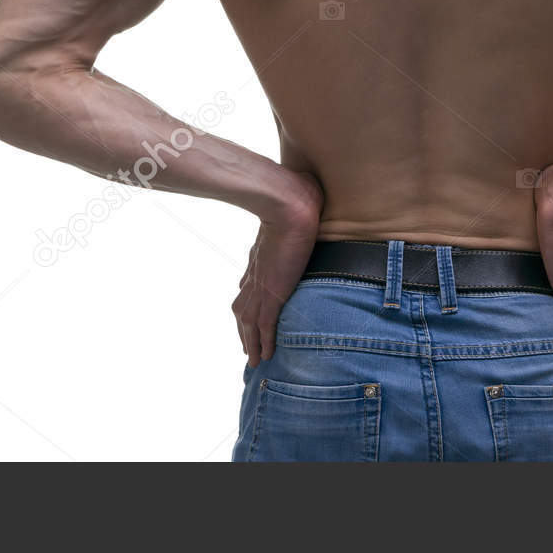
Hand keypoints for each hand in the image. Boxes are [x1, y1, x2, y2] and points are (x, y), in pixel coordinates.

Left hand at [232, 173, 321, 366]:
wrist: (290, 202)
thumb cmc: (296, 197)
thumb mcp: (294, 207)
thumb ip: (298, 207)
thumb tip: (309, 191)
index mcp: (261, 258)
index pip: (249, 288)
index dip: (248, 305)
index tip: (248, 318)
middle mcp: (257, 274)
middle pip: (243, 310)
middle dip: (245, 331)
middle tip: (248, 349)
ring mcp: (263, 284)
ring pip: (250, 323)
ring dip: (251, 344)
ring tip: (256, 361)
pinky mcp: (273, 292)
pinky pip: (265, 326)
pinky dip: (263, 342)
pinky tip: (266, 356)